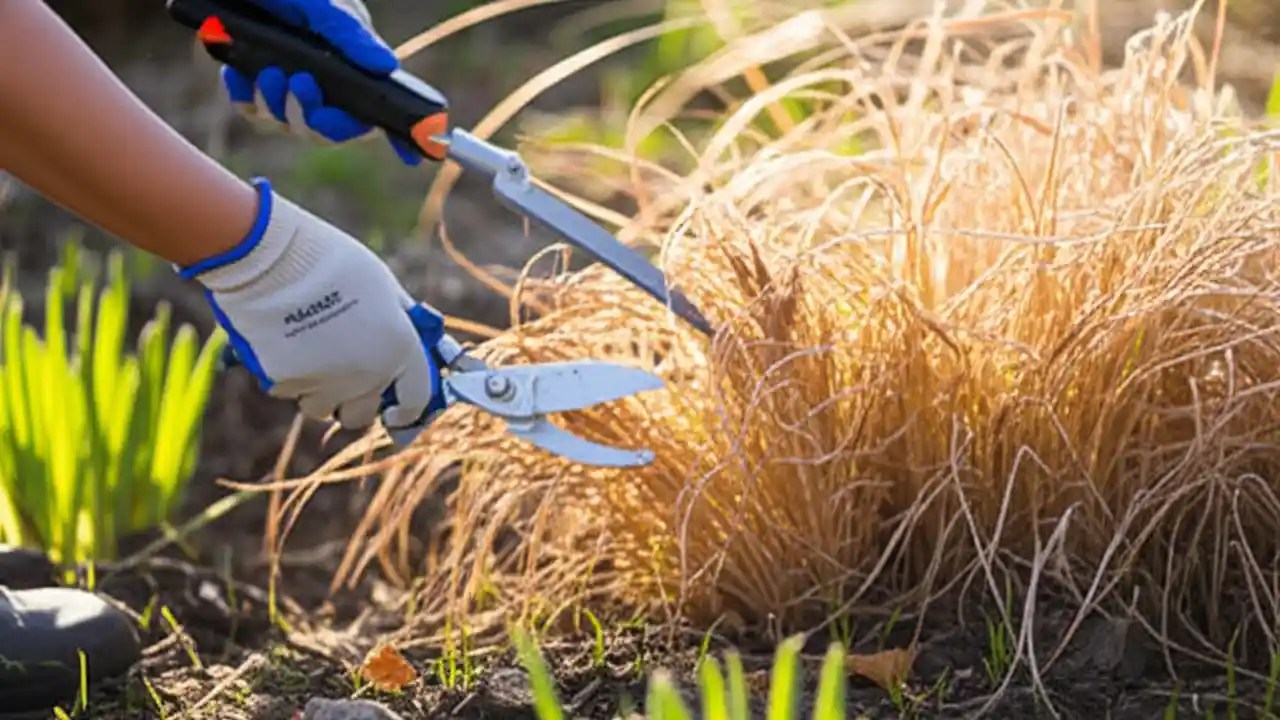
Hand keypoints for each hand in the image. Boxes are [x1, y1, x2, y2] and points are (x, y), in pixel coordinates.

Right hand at [180, 177, 444, 433]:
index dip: (408, 411)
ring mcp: (325, 384)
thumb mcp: (384, 287)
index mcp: (400, 349)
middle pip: (362, 415)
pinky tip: (286, 344)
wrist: (276, 260)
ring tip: (310, 354)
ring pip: (322, 408)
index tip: (397, 410)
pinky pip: (289, 392)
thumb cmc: (334, 264)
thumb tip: (418, 337)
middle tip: (346, 378)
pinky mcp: (285, 384)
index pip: (416, 400)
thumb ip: (400, 320)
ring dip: (320, 392)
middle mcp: (367, 375)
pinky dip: (290, 377)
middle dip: (356, 402)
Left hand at [221, 0, 421, 164]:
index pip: (374, 112)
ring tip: (268, 71)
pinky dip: (245, 97)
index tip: (409, 155)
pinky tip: (240, 72)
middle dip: (313, 118)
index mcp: (350, 66)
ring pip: (286, 124)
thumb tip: (387, 66)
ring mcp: (286, 87)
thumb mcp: (326, 5)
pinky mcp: (251, 84)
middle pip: (327, 132)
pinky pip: (251, 111)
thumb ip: (351, 35)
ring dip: (277, 105)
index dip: (395, 136)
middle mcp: (322, 83)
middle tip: (301, 83)